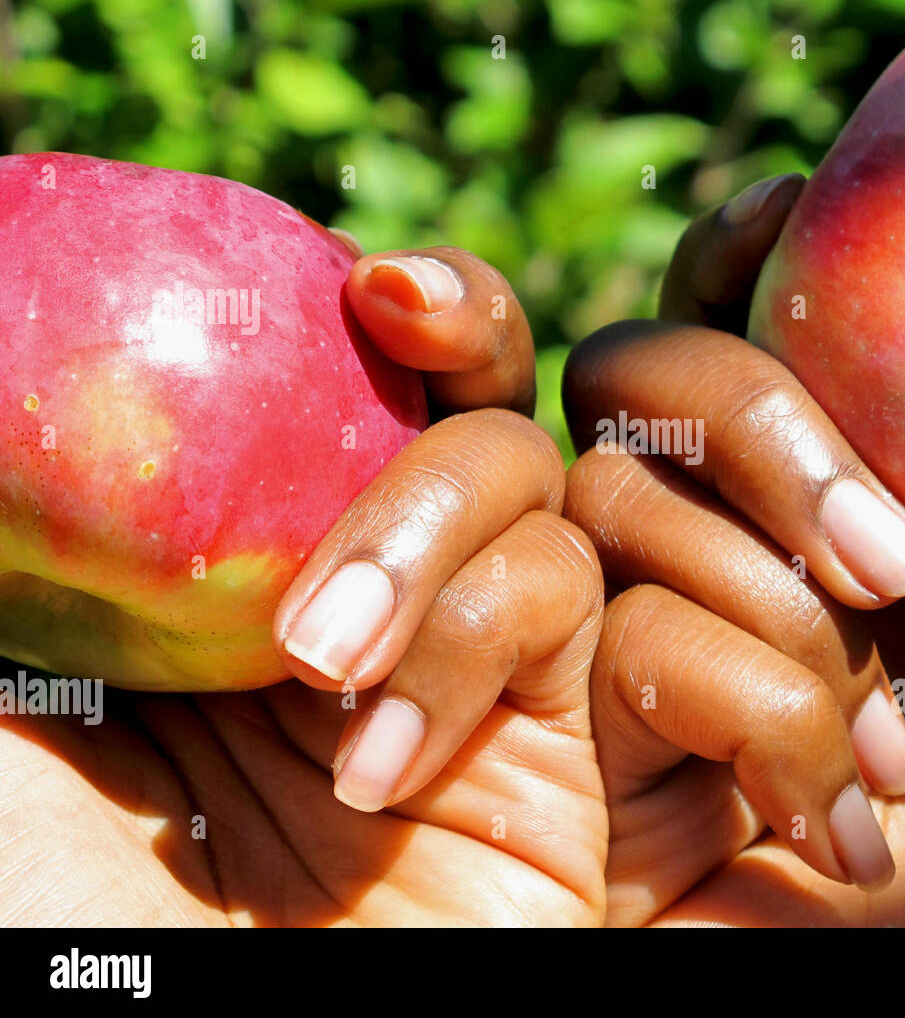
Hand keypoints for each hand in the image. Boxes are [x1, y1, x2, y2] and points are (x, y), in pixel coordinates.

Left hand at [0, 244, 605, 926]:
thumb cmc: (45, 905)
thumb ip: (21, 521)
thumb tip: (11, 366)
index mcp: (245, 561)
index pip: (339, 388)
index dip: (373, 305)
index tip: (355, 277)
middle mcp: (372, 589)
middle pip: (467, 395)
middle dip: (460, 329)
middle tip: (399, 311)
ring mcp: (473, 661)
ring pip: (534, 483)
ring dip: (430, 529)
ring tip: (319, 659)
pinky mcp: (560, 738)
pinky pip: (571, 607)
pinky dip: (478, 646)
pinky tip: (378, 768)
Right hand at [567, 175, 904, 926]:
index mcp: (871, 510)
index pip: (759, 328)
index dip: (749, 253)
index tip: (787, 210)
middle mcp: (751, 559)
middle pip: (642, 378)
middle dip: (752, 422)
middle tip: (895, 557)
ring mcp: (660, 650)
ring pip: (612, 500)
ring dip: (768, 602)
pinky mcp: (595, 753)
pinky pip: (616, 644)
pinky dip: (745, 711)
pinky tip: (839, 831)